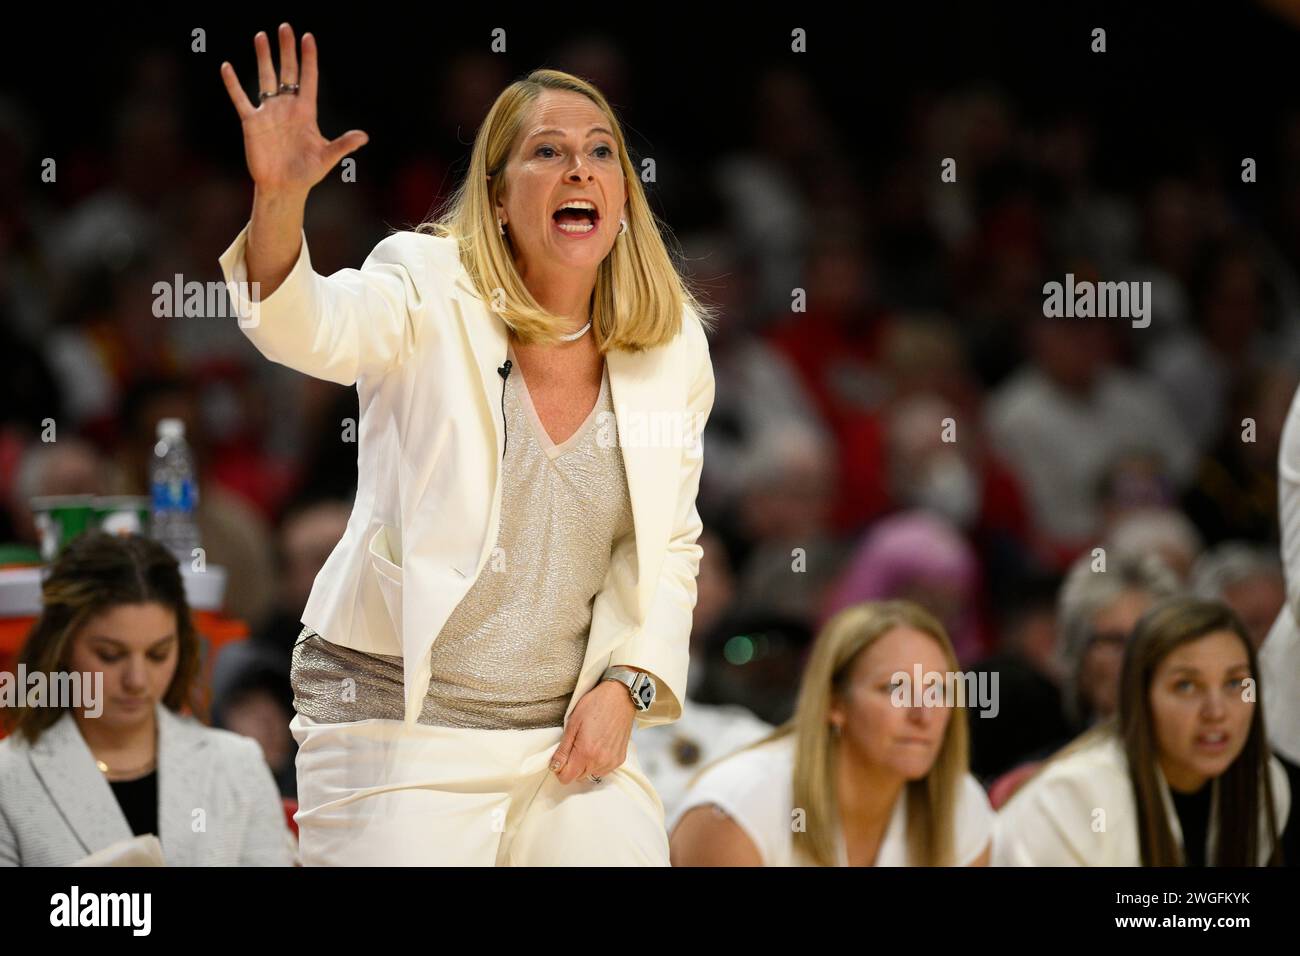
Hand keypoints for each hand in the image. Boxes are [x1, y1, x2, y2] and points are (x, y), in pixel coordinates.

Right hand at [220, 24, 367, 198]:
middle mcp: (287, 107)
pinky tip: (227, 67)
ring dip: (264, 58)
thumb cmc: (307, 173)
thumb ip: (343, 144)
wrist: (284, 188)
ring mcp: (269, 113)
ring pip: (266, 79)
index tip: (309, 37)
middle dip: (287, 50)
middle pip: (287, 72)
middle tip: (285, 27)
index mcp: (306, 112)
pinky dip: (233, 84)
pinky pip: (241, 99)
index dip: (308, 59)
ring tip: (261, 36)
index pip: (308, 79)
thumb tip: (364, 137)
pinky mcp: (252, 123)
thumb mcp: (327, 158)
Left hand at [548, 679, 636, 784]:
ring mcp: (611, 761)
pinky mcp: (620, 759)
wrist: (620, 697)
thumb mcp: (572, 723)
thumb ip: (563, 749)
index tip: (561, 756)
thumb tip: (555, 767)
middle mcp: (600, 761)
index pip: (566, 778)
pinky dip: (598, 762)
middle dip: (573, 765)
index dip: (560, 769)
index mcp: (585, 752)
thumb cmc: (595, 704)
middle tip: (575, 745)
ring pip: (591, 774)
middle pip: (578, 777)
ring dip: (586, 764)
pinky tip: (599, 746)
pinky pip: (603, 770)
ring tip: (589, 743)